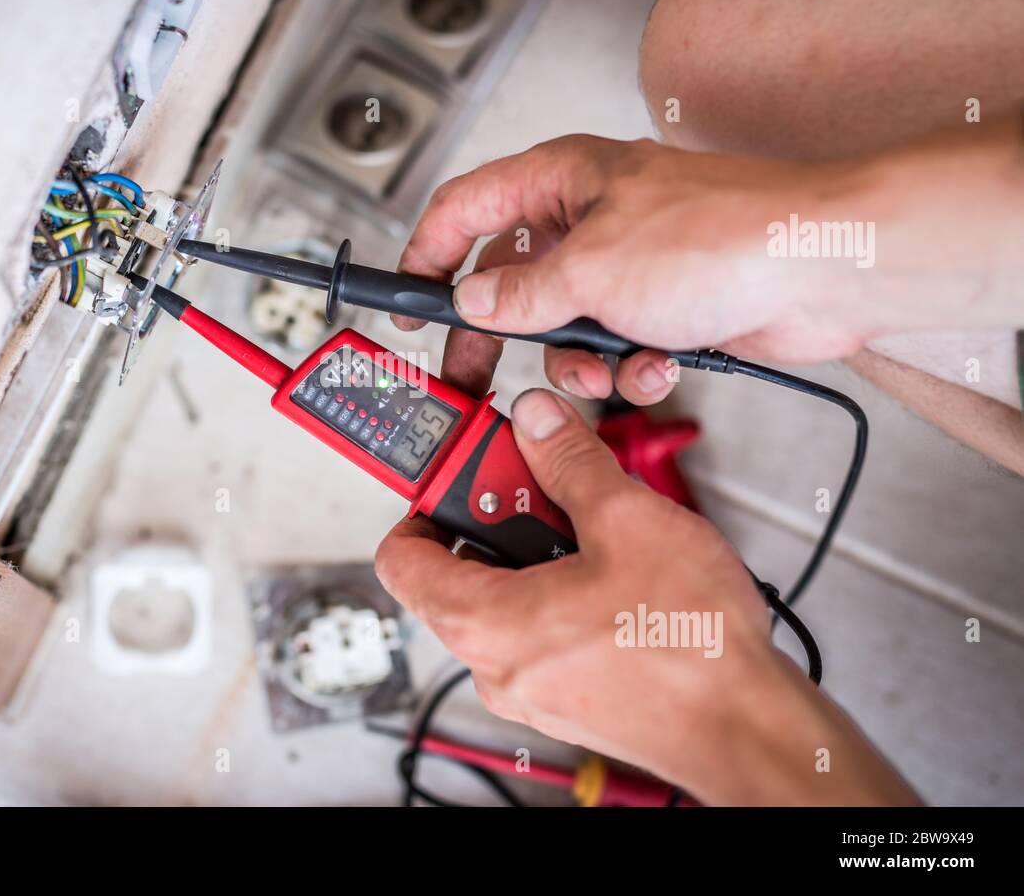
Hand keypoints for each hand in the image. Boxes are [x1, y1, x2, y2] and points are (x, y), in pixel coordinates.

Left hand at [376, 389, 919, 804]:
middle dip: (502, 516)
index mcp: (483, 623)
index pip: (400, 558)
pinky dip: (564, 591)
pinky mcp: (569, 697)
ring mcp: (531, 688)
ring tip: (599, 529)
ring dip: (541, 552)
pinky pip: (543, 630)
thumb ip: (569, 461)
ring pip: (508, 599)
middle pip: (459, 571)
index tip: (465, 471)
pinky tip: (619, 573)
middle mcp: (495, 666)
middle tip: (552, 486)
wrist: (751, 728)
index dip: (424, 502)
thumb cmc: (690, 647)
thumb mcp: (627, 521)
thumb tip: (537, 422)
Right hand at [394, 134, 878, 404]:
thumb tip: (472, 303)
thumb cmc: (722, 235)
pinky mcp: (663, 306)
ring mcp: (627, 264)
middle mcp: (589, 218)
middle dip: (496, 335)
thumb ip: (520, 294)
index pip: (465, 210)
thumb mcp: (592, 270)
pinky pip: (617, 346)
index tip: (405, 303)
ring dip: (575, 363)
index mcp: (561, 181)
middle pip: (509, 281)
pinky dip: (629, 366)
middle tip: (470, 376)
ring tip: (599, 372)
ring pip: (563, 327)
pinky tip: (655, 365)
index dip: (426, 255)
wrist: (824, 269)